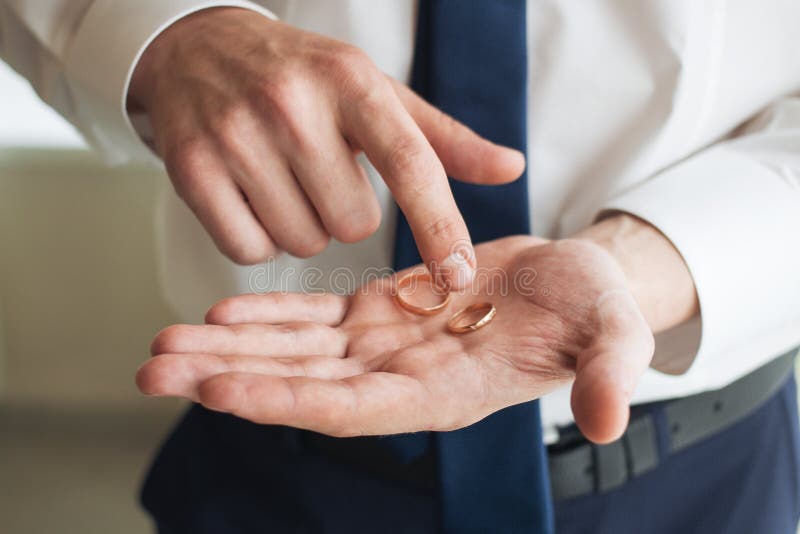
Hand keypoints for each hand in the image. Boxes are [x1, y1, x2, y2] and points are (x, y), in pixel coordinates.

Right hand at [128, 7, 524, 287]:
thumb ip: (444, 139)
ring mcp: (236, 135)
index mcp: (351, 81)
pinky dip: (258, 238)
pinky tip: (253, 196)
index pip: (409, 162)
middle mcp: (292, 104)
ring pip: (303, 241)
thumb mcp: (375, 93)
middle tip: (323, 175)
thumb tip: (511, 169)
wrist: (201, 50)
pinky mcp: (190, 168)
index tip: (458, 275)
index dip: (438, 225)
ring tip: (285, 179)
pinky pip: (248, 249)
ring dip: (304, 226)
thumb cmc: (305, 79)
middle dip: (347, 214)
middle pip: (353, 223)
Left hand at [137, 234, 657, 442]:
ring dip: (229, 347)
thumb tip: (610, 419)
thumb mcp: (611, 334)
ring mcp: (384, 346)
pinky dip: (267, 313)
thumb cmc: (594, 311)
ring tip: (163, 345)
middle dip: (230, 378)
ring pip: (295, 350)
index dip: (290, 401)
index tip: (223, 392)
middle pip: (304, 384)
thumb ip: (607, 374)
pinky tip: (219, 312)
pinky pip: (313, 315)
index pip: (355, 409)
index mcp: (445, 394)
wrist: (573, 283)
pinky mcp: (378, 311)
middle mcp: (401, 379)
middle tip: (154, 369)